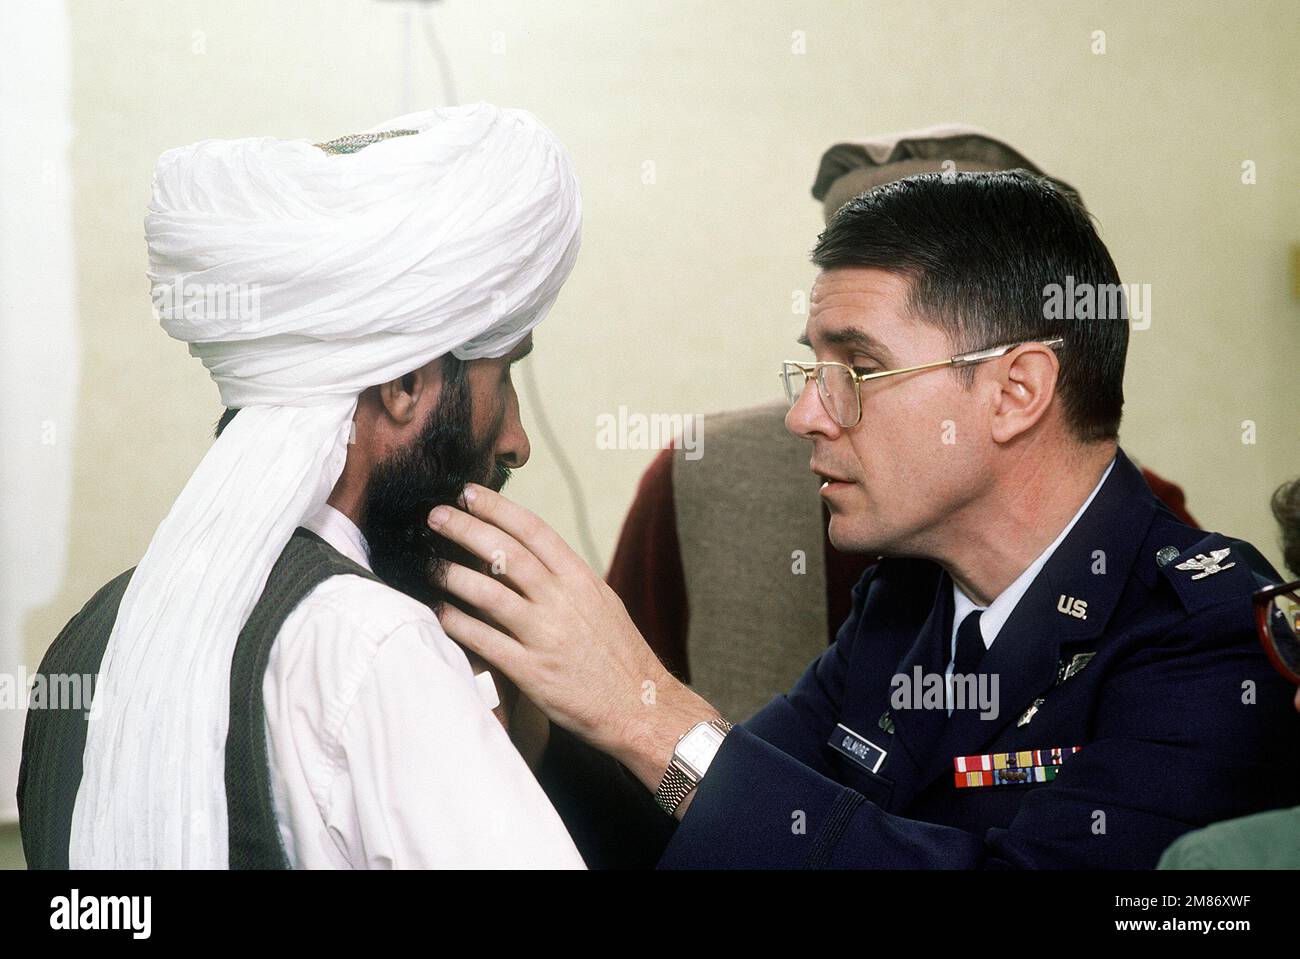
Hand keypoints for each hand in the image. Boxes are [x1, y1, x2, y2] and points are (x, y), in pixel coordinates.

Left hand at [427, 483, 719, 789]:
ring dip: (453, 575)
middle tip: (436, 515)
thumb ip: (564, 579)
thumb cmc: (619, 655)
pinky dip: (458, 624)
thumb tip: (524, 556)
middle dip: (465, 529)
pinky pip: (485, 641)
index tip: (469, 493)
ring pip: (489, 593)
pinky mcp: (532, 671)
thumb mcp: (599, 603)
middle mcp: (562, 600)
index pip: (533, 530)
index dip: (497, 508)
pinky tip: (439, 614)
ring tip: (429, 565)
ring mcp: (546, 635)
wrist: (641, 707)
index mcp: (580, 579)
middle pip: (506, 553)